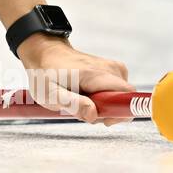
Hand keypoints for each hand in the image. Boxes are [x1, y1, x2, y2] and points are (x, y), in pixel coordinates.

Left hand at [17, 34, 133, 125]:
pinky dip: (102, 98)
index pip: (127, 94)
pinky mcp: (111, 69)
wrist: (44, 53)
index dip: (120, 112)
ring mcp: (111, 67)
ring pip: (118, 97)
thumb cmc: (45, 74)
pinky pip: (115, 91)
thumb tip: (94, 115)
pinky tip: (86, 96)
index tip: (103, 119)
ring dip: (102, 106)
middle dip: (106, 112)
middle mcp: (109, 68)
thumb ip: (73, 104)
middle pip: (123, 99)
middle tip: (82, 110)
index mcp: (95, 74)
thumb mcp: (51, 94)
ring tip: (80, 102)